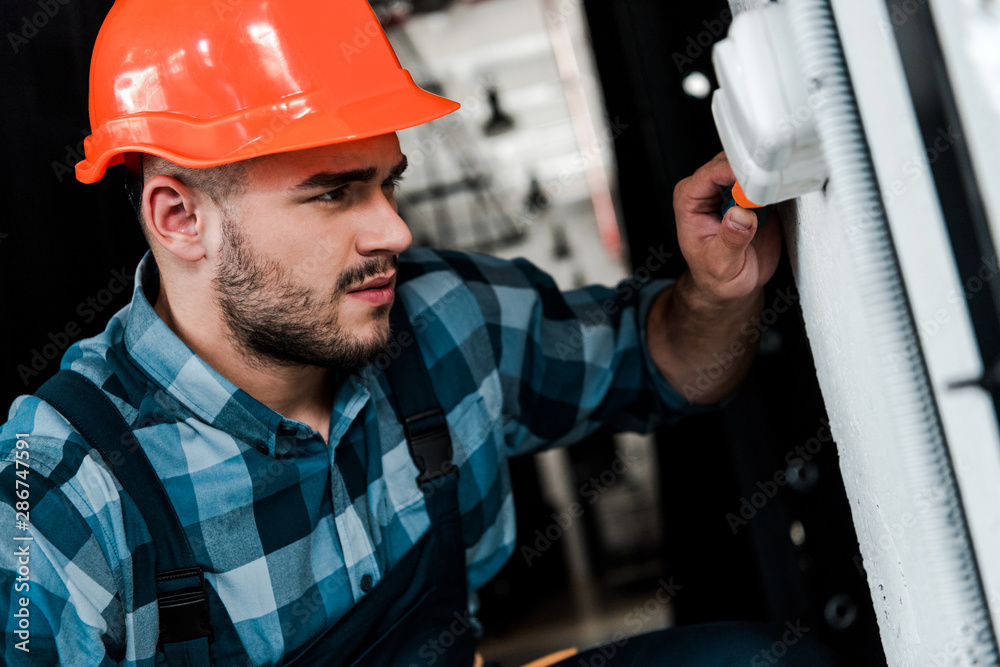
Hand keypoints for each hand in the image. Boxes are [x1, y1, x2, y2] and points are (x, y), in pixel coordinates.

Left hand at [672, 152, 781, 304]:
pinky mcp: (754, 196)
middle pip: (732, 163)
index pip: (710, 174)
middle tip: (770, 186)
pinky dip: (778, 182)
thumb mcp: (720, 264)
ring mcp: (732, 191)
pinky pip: (768, 179)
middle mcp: (709, 191)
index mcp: (690, 201)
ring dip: (768, 174)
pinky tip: (785, 191)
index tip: (755, 180)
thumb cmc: (715, 276)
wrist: (731, 286)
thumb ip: (730, 240)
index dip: (734, 173)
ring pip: (752, 166)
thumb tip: (740, 215)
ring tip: (779, 189)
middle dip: (752, 171)